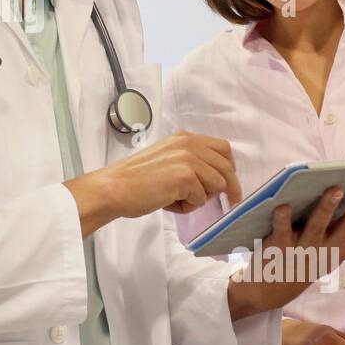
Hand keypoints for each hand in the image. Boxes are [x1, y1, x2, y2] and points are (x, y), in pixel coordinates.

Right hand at [64, 131, 240, 236]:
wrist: (114, 188)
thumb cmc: (135, 181)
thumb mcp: (166, 160)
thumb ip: (189, 162)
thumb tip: (214, 179)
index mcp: (184, 138)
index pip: (223, 148)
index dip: (229, 168)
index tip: (228, 184)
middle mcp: (188, 143)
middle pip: (226, 166)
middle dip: (229, 187)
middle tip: (229, 202)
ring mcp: (188, 158)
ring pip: (218, 185)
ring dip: (200, 198)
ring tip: (176, 199)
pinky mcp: (185, 176)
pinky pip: (202, 199)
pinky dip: (187, 206)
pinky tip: (167, 202)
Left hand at [229, 175, 344, 316]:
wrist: (273, 290)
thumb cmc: (309, 261)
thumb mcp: (339, 251)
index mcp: (344, 246)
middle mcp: (328, 249)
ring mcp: (303, 250)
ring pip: (317, 228)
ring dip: (327, 209)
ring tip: (335, 189)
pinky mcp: (278, 249)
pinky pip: (281, 233)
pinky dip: (282, 220)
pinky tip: (283, 205)